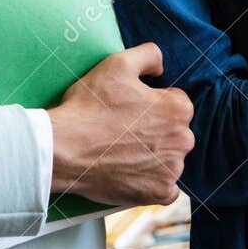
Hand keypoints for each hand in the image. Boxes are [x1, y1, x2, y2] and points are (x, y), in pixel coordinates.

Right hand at [47, 43, 193, 206]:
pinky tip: (132, 173)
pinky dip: (153, 182)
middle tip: (123, 130)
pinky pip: (166, 188)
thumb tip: (161, 67)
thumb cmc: (90, 106)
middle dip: (156, 129)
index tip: (129, 108)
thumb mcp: (117, 64)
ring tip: (123, 152)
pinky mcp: (158, 193)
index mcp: (178, 109)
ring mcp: (171, 170)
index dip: (151, 102)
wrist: (64, 148)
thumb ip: (148, 55)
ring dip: (153, 156)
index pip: (174, 102)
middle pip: (175, 132)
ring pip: (170, 159)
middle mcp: (183, 141)